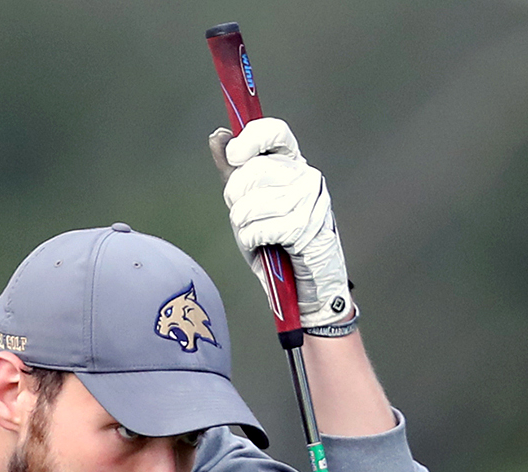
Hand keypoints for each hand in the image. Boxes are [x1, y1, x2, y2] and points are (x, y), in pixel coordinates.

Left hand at [209, 117, 353, 329]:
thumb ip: (234, 170)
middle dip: (235, 199)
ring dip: (243, 226)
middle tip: (246, 215)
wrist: (305, 283)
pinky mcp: (306, 227)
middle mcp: (306, 175)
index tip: (234, 156)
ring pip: (249, 205)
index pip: (274, 132)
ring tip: (257, 234)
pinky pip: (258, 229)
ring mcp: (310, 200)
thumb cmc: (275, 240)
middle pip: (251, 173)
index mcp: (293, 162)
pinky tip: (262, 246)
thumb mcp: (249, 201)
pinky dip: (251, 242)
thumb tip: (218, 136)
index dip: (249, 140)